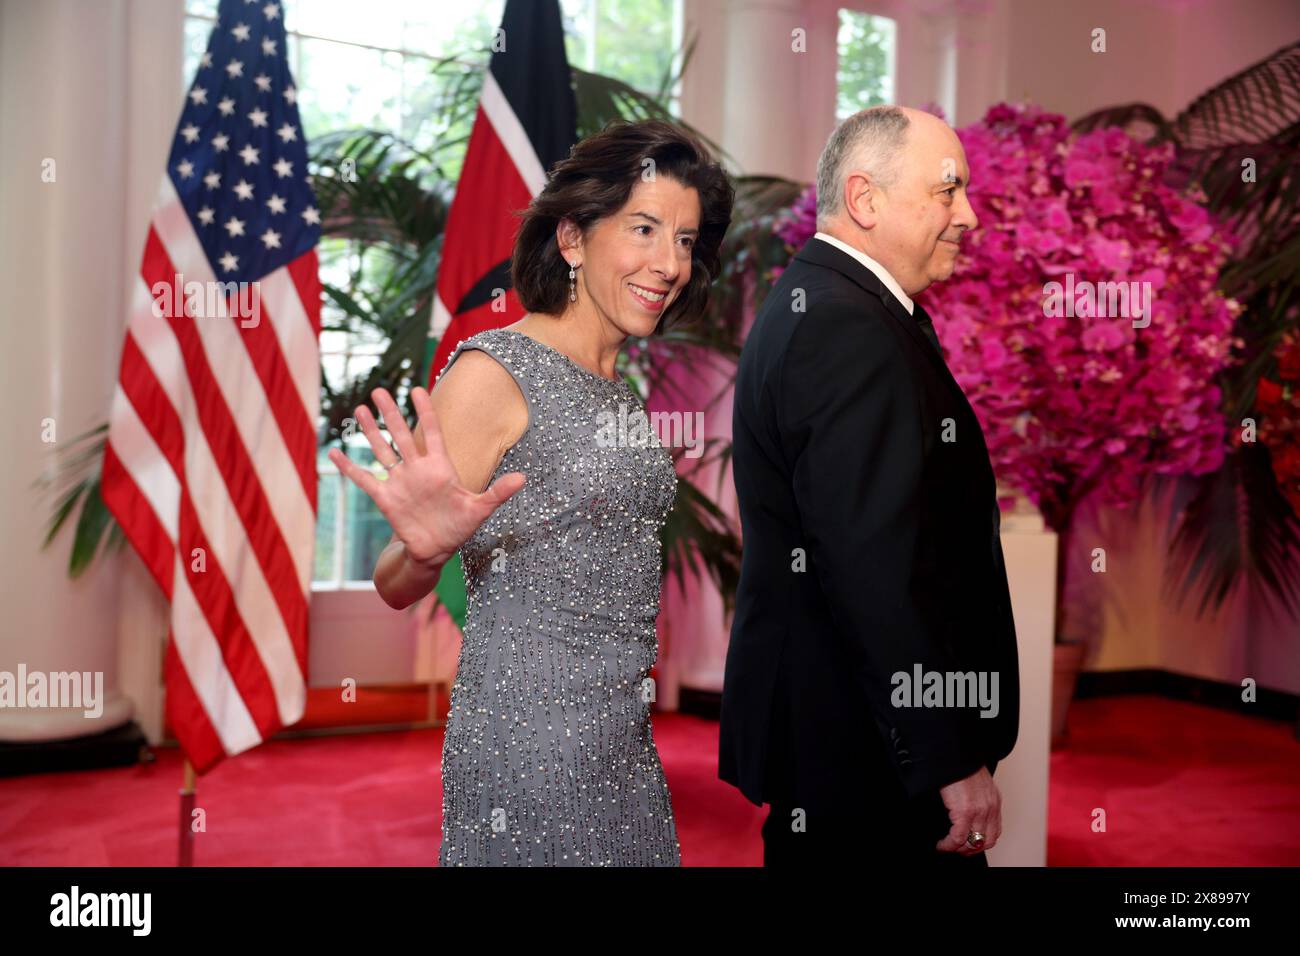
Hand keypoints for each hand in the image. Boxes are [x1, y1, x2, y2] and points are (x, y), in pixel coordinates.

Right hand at [327, 385, 525, 568]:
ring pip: (383, 450)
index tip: (418, 389)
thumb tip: (523, 478)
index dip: (426, 411)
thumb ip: (498, 492)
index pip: (433, 432)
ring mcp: (400, 481)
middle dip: (392, 413)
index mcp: (440, 467)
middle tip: (380, 390)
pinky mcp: (386, 497)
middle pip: (403, 435)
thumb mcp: (480, 509)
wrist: (435, 550)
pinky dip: (349, 466)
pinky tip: (333, 452)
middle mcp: (417, 469)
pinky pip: (364, 478)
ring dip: (371, 431)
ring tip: (361, 409)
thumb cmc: (458, 527)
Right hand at [935, 766, 1001, 854]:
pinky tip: (942, 843)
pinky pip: (958, 837)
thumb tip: (965, 809)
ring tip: (947, 847)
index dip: (981, 843)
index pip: (994, 832)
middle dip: (970, 850)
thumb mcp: (976, 782)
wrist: (956, 752)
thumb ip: (976, 797)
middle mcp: (990, 808)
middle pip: (986, 842)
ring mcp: (979, 811)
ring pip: (972, 843)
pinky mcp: (965, 811)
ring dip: (958, 849)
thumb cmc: (962, 763)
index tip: (968, 844)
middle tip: (957, 849)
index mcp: (993, 801)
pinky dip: (949, 844)